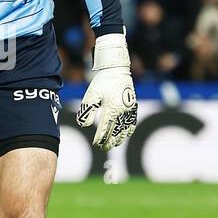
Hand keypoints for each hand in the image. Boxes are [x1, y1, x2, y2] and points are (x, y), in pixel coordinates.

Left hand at [76, 32, 138, 149]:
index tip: (95, 144)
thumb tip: (85, 125)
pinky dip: (128, 131)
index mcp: (111, 108)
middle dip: (109, 142)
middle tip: (103, 148)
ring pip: (125, 130)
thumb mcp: (91, 95)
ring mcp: (129, 110)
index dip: (100, 139)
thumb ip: (87, 110)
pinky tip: (124, 135)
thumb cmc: (102, 82)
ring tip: (113, 144)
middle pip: (116, 133)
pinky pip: (132, 123)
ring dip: (119, 139)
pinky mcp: (133, 107)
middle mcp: (122, 111)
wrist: (116, 69)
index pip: (105, 129)